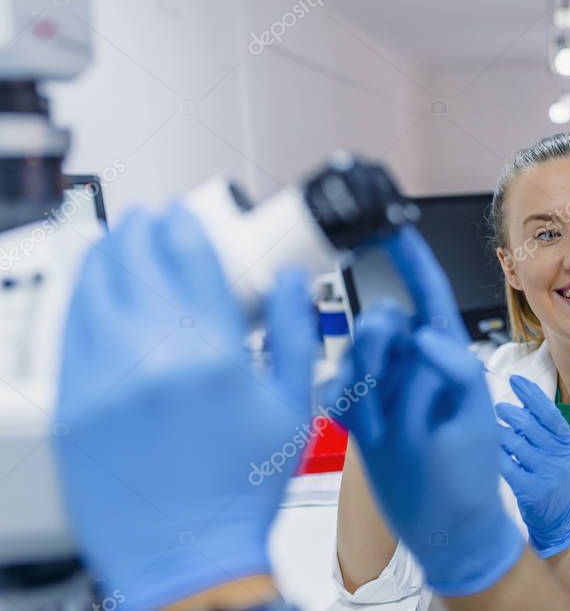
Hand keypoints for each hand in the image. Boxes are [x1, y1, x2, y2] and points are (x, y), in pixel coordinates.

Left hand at [55, 205, 315, 609]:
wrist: (188, 557)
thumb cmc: (241, 490)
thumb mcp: (293, 408)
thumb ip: (297, 332)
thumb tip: (291, 281)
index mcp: (214, 357)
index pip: (190, 258)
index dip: (185, 224)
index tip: (186, 216)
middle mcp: (153, 361)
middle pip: (136, 261)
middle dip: (144, 229)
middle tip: (152, 221)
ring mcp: (104, 382)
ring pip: (92, 289)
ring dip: (106, 254)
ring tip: (119, 243)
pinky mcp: (71, 406)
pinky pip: (68, 332)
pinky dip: (81, 299)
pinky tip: (94, 292)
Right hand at [319, 226, 523, 595]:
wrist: (448, 527)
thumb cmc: (470, 469)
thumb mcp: (474, 408)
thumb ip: (452, 365)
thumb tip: (419, 335)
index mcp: (447, 356)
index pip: (428, 296)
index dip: (412, 260)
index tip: (394, 227)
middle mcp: (411, 369)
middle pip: (386, 322)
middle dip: (386, 331)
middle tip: (393, 358)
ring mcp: (383, 393)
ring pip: (359, 352)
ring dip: (369, 367)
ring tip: (388, 410)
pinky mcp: (359, 419)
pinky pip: (337, 389)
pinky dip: (343, 391)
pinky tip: (354, 408)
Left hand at [495, 376, 569, 558]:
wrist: (561, 517)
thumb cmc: (553, 475)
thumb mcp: (557, 450)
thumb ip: (542, 428)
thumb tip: (520, 398)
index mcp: (566, 442)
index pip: (548, 412)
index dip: (531, 393)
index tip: (515, 379)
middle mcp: (559, 456)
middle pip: (529, 425)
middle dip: (510, 413)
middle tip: (498, 408)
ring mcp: (546, 474)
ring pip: (515, 444)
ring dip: (498, 433)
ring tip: (490, 428)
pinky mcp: (530, 491)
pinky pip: (506, 466)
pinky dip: (494, 455)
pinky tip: (487, 449)